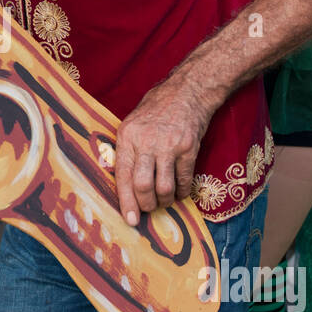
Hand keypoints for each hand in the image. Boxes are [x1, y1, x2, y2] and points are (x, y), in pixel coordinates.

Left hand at [114, 75, 213, 224]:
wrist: (187, 92)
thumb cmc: (156, 109)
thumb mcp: (132, 123)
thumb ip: (127, 150)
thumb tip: (124, 184)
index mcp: (127, 136)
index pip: (122, 176)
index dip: (126, 202)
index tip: (130, 220)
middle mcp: (146, 142)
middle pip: (142, 186)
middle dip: (145, 205)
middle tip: (148, 209)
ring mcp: (169, 145)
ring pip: (164, 187)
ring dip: (164, 201)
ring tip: (164, 200)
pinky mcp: (188, 148)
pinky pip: (183, 180)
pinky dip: (182, 192)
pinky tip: (180, 192)